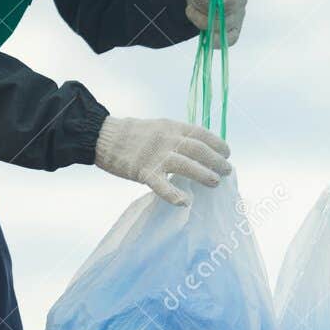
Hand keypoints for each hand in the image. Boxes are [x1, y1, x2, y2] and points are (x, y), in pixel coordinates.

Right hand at [94, 116, 230, 206]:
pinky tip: (185, 203)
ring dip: (204, 174)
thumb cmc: (132, 134)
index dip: (217, 143)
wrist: (103, 136)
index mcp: (171, 127)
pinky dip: (174, 195)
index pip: (201, 133)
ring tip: (215, 182)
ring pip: (186, 165)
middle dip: (216, 160)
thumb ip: (177, 136)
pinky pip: (161, 185)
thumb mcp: (158, 127)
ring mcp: (156, 155)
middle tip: (227, 171)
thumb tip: (198, 148)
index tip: (227, 153)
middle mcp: (167, 139)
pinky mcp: (143, 171)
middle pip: (198, 149)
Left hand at [181, 0, 245, 44]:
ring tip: (195, 12)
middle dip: (201, 14)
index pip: (230, 0)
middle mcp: (242, 0)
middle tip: (191, 5)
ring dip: (202, 24)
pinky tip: (202, 29)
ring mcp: (240, 16)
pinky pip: (228, 41)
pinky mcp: (234, 28)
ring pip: (224, 31)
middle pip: (225, 18)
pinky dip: (213, 39)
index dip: (210, 3)